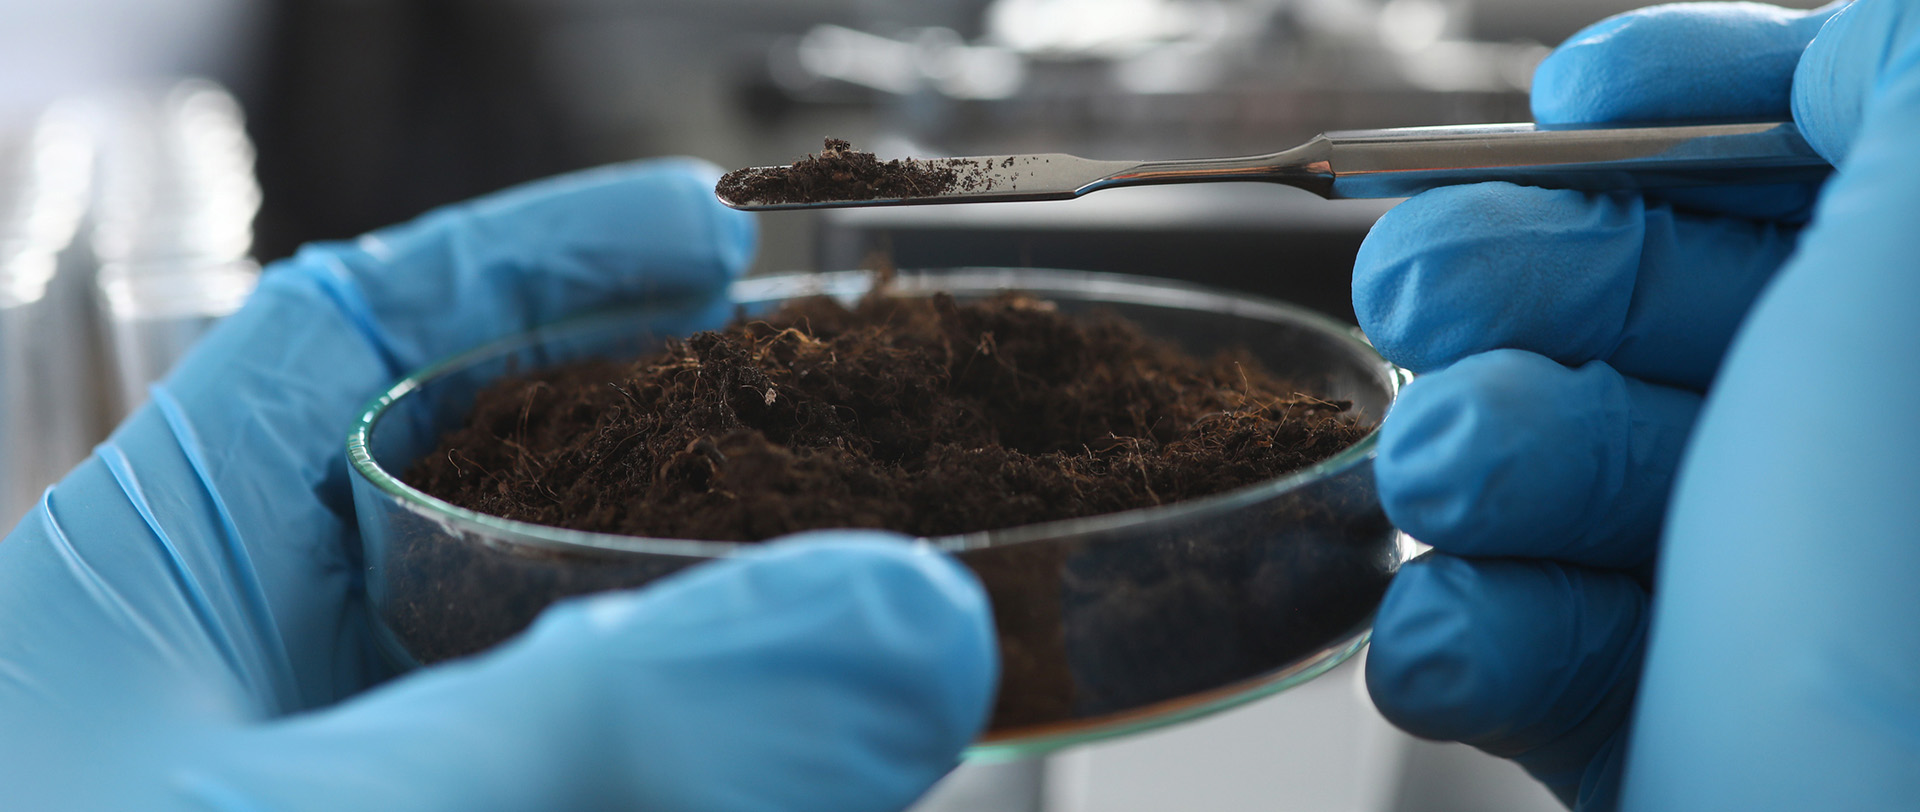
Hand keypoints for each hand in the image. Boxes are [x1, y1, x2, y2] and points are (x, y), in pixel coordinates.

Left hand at [0, 160, 995, 810]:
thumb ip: (598, 732)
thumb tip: (908, 619)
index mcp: (148, 599)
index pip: (348, 345)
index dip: (537, 262)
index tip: (711, 241)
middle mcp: (260, 705)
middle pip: (496, 521)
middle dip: (681, 473)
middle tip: (856, 443)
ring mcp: (369, 805)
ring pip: (577, 699)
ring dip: (735, 672)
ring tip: (895, 636)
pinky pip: (609, 793)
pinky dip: (721, 784)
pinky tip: (848, 791)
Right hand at [1357, 1, 1919, 808]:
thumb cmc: (1905, 649)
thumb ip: (1912, 96)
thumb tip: (1856, 46)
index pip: (1832, 161)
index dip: (1699, 95)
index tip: (1564, 101)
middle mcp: (1866, 475)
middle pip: (1660, 305)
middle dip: (1519, 284)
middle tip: (1418, 292)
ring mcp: (1759, 604)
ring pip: (1563, 469)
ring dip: (1475, 466)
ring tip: (1449, 488)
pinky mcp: (1654, 725)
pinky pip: (1525, 632)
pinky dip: (1471, 631)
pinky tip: (1463, 646)